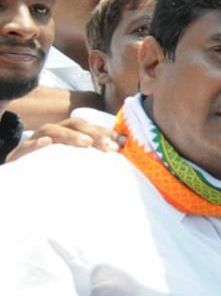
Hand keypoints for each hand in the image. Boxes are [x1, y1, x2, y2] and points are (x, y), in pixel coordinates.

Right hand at [4, 116, 119, 162]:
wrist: (22, 170)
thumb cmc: (54, 164)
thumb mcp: (76, 160)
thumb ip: (95, 158)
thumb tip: (120, 157)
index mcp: (71, 133)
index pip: (92, 127)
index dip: (108, 133)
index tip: (123, 143)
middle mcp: (56, 131)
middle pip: (76, 124)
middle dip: (94, 133)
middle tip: (109, 147)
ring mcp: (39, 139)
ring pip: (54, 129)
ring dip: (71, 135)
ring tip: (86, 143)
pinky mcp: (22, 150)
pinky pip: (29, 144)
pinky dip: (37, 143)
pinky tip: (45, 144)